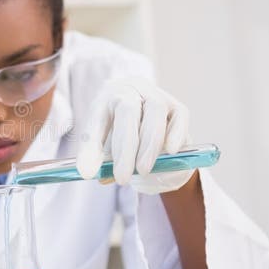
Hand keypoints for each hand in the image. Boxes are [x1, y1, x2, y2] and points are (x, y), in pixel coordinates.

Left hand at [75, 77, 192, 194]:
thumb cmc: (121, 134)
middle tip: (122, 178)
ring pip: (155, 111)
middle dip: (125, 148)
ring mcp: (154, 94)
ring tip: (143, 170)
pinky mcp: (175, 104)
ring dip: (149, 144)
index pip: (95, 120)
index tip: (89, 173)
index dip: (91, 147)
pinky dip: (175, 133)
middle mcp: (128, 91)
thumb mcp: (107, 146)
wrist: (146, 119)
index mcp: (103, 101)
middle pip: (127, 111)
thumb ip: (105, 161)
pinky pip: (179, 115)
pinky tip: (170, 151)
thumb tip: (101, 177)